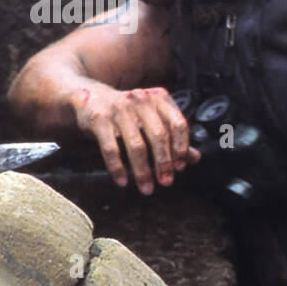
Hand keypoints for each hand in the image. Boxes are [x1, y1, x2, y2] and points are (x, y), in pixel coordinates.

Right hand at [70, 84, 199, 193]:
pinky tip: (122, 182)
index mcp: (159, 98)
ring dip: (142, 171)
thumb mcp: (153, 119)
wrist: (91, 97)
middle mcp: (141, 99)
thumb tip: (196, 158)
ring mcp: (119, 108)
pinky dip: (118, 168)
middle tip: (166, 182)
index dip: (182, 147)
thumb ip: (174, 136)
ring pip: (136, 145)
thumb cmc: (130, 113)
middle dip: (164, 163)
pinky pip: (111, 148)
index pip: (178, 124)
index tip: (180, 168)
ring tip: (147, 188)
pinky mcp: (99, 119)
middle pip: (159, 136)